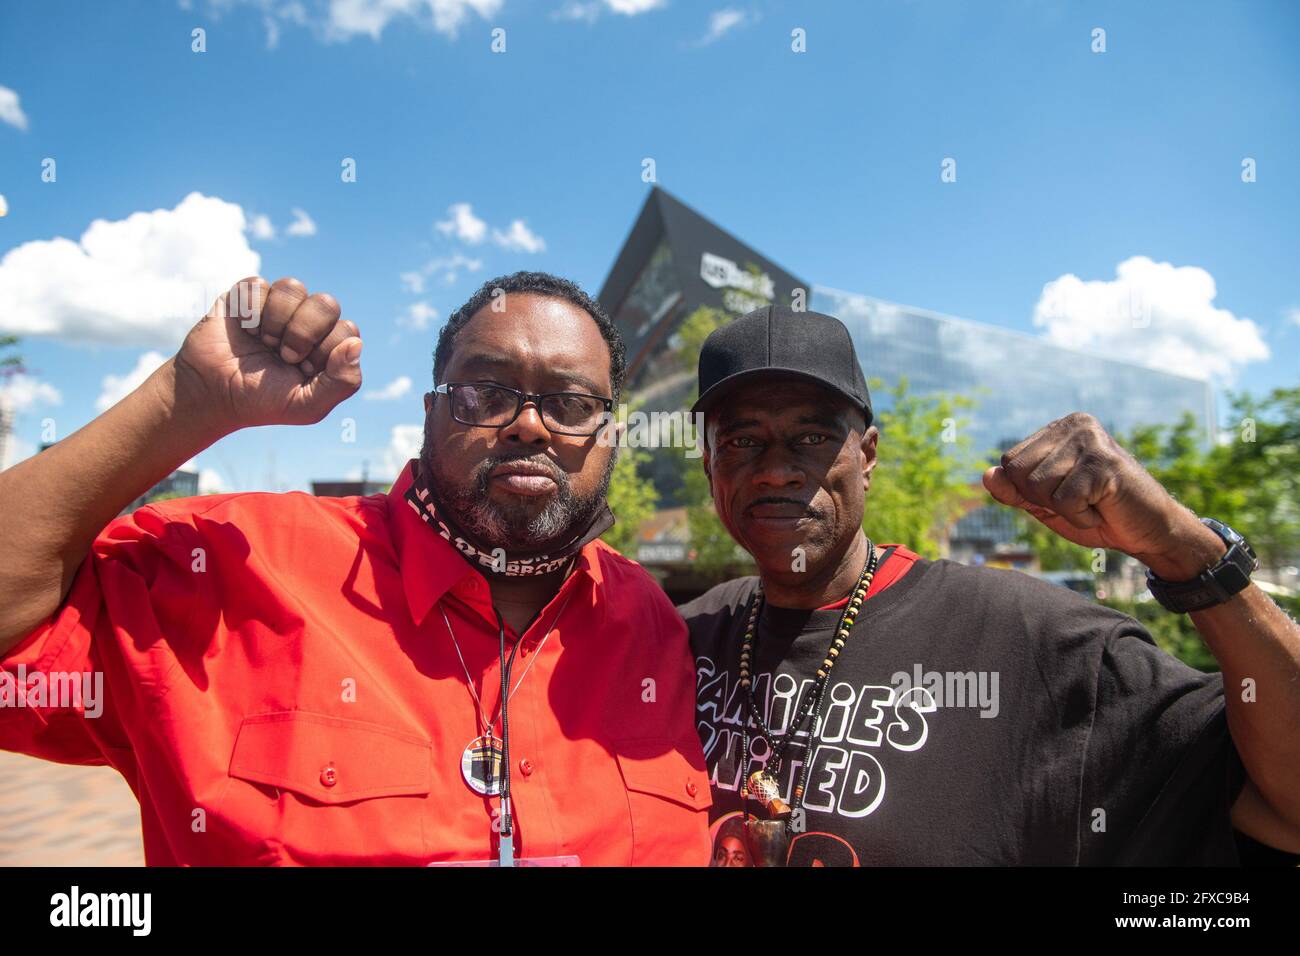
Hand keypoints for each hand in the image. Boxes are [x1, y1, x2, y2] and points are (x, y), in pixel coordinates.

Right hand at [174, 276, 362, 430]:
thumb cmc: (262, 402)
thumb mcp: (308, 406)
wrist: (211, 395)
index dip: (325, 351)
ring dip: (276, 321)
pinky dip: (249, 312)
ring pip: (293, 287)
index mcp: (327, 345)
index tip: (303, 370)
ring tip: (264, 342)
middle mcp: (307, 322)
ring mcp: (278, 306)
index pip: (347, 330)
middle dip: (304, 333)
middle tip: (284, 355)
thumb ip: (342, 382)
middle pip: (327, 303)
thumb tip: (355, 344)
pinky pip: (258, 285)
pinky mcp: (247, 295)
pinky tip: (244, 330)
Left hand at [981, 412, 1221, 573]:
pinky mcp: (1104, 463)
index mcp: (1058, 429)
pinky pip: (1065, 501)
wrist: (1149, 531)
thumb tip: (986, 475)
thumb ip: (1014, 490)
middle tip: (1080, 500)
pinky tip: (1104, 507)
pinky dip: (1081, 516)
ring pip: (1039, 488)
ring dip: (1065, 509)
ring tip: (1093, 502)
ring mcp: (1090, 440)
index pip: (1010, 462)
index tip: (1063, 494)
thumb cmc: (1098, 514)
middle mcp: (1074, 425)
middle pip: (1019, 474)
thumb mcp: (1046, 504)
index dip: (1028, 491)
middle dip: (1044, 500)